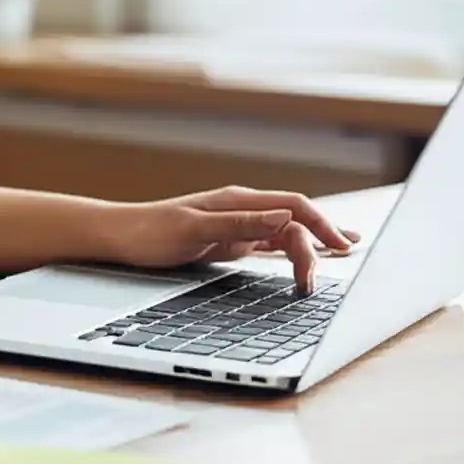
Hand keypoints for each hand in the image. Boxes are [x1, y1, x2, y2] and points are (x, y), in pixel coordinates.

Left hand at [108, 186, 360, 292]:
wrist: (119, 236)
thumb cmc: (149, 231)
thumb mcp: (194, 230)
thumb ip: (239, 224)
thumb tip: (284, 217)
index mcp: (237, 201)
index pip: (293, 206)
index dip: (321, 223)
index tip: (341, 246)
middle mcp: (241, 210)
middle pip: (294, 221)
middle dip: (322, 238)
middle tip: (344, 262)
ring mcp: (236, 226)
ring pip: (286, 232)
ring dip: (312, 244)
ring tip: (342, 255)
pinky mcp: (229, 242)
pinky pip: (269, 244)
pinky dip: (293, 251)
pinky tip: (307, 258)